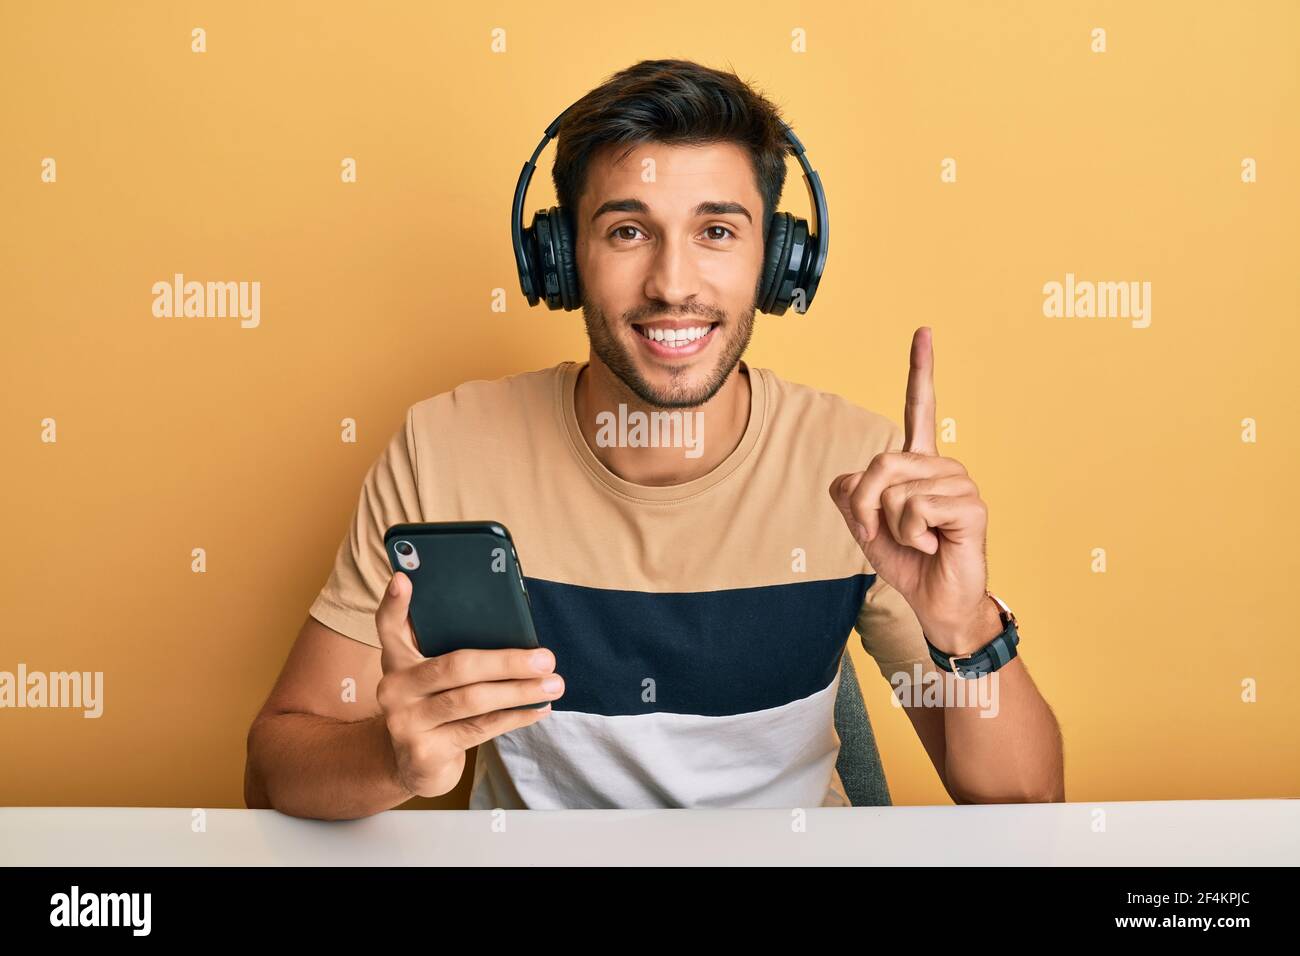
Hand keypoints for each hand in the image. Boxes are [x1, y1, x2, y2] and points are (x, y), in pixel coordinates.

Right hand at [374, 570, 563, 797]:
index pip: (389, 625)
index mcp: (396, 659)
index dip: (395, 603)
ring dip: (519, 691)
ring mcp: (406, 722)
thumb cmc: (434, 706)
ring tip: (552, 684)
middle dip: (506, 661)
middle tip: (546, 658)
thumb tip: (499, 619)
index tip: (404, 579)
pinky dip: (514, 717)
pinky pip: (479, 728)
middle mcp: (394, 688)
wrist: (413, 764)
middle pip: (455, 666)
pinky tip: (539, 708)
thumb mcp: (429, 675)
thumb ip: (447, 646)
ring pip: (471, 701)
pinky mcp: (425, 752)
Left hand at [830, 327, 996, 654]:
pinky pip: (915, 509)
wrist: (936, 601)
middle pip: (880, 465)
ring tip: (919, 541)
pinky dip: (912, 536)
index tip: (924, 331)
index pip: (919, 409)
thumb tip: (848, 478)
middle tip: (884, 533)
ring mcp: (959, 483)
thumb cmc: (907, 561)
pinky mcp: (970, 506)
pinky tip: (934, 545)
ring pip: (895, 490)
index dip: (920, 370)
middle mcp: (942, 466)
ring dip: (893, 526)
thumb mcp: (865, 526)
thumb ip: (851, 496)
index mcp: (919, 464)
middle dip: (867, 506)